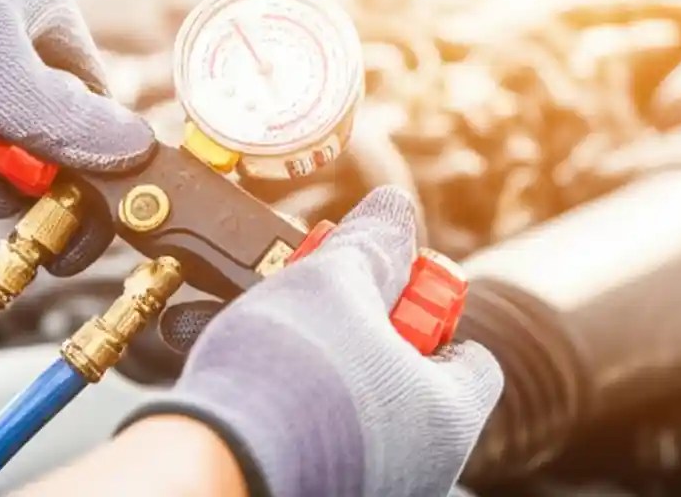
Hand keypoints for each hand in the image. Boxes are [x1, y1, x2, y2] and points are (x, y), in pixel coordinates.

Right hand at [126, 187, 502, 496]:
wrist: (210, 461)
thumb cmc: (282, 381)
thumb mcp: (331, 281)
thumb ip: (371, 242)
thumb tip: (392, 211)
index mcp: (449, 414)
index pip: (470, 354)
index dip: (424, 311)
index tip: (380, 292)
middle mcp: (425, 465)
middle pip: (408, 378)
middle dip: (362, 337)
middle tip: (321, 312)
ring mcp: (374, 485)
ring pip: (360, 410)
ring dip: (326, 370)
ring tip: (281, 343)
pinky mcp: (321, 493)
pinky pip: (322, 440)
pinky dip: (298, 411)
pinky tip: (261, 386)